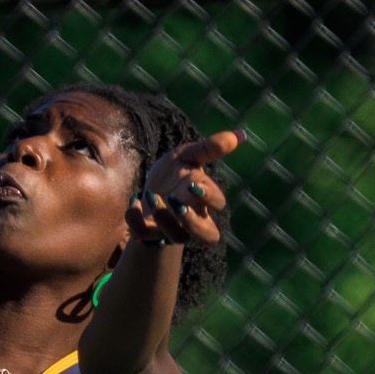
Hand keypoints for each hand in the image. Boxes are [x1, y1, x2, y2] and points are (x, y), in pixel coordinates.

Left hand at [126, 129, 241, 245]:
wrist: (147, 191)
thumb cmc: (173, 175)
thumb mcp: (186, 157)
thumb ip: (209, 148)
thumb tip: (239, 135)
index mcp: (203, 199)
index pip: (218, 205)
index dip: (209, 197)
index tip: (192, 184)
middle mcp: (193, 219)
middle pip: (209, 236)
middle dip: (192, 221)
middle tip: (174, 201)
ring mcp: (171, 229)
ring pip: (178, 239)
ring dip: (165, 219)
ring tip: (152, 197)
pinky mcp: (148, 233)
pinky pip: (143, 235)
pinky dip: (136, 219)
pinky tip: (135, 201)